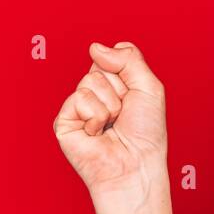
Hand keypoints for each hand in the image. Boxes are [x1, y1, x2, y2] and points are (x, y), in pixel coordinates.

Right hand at [53, 41, 175, 213]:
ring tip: (111, 125)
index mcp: (114, 85)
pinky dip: (95, 116)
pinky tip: (97, 133)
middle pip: (101, 67)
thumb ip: (128, 59)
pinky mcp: (64, 122)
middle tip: (123, 114)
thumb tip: (95, 47)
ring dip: (109, 105)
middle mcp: (94, 94)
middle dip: (119, 90)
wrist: (136, 166)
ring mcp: (77, 108)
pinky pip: (78, 99)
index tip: (135, 96)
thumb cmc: (145, 134)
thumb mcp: (149, 87)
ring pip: (90, 82)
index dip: (128, 73)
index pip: (113, 56)